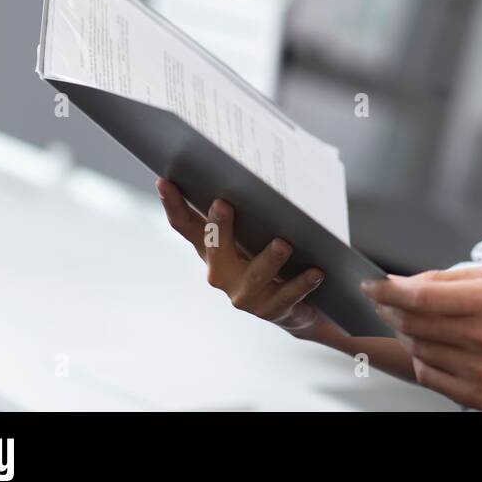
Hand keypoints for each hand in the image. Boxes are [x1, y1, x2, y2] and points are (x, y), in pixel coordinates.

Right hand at [155, 177, 346, 345]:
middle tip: (222, 204)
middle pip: (215, 248)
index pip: (186, 225)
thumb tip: (257, 171)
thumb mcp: (254, 233)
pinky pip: (287, 296)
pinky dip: (302, 284)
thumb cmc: (271, 257)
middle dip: (218, 227)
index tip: (164, 181)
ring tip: (283, 244)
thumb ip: (251, 209)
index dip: (173, 205)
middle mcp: (221, 272)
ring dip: (268, 259)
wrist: (295, 305)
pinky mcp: (271, 309)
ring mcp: (244, 294)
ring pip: (254, 275)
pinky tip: (316, 272)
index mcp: (213, 249)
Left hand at [361, 264, 481, 410]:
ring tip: (417, 325)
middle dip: (392, 312)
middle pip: (415, 325)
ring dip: (408, 336)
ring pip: (420, 351)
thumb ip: (448, 279)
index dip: (387, 291)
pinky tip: (433, 349)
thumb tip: (403, 283)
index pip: (422, 297)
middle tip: (388, 304)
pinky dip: (423, 360)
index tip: (370, 286)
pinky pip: (431, 377)